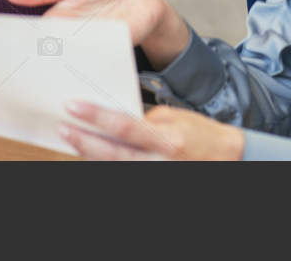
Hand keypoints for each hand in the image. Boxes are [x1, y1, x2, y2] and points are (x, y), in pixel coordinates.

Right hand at [2, 0, 187, 65]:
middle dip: (33, 64)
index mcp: (56, 21)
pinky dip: (86, 72)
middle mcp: (69, 40)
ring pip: (67, 65)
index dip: (16, 47)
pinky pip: (94, 66)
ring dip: (58, 72)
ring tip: (44, 79)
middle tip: (15, 74)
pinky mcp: (108, 54)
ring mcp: (88, 49)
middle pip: (46, 57)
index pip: (31, 38)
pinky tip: (77, 77)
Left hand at [59, 101, 243, 160]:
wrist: (228, 160)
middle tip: (63, 127)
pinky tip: (92, 156)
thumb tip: (113, 118)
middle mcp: (161, 162)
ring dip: (90, 156)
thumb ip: (144, 120)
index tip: (73, 106)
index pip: (125, 126)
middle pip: (114, 154)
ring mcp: (158, 176)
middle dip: (84, 141)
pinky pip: (124, 175)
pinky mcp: (155, 183)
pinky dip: (106, 166)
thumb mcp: (174, 118)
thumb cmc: (200, 135)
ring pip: (115, 169)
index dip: (97, 117)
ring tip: (73, 139)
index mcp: (167, 139)